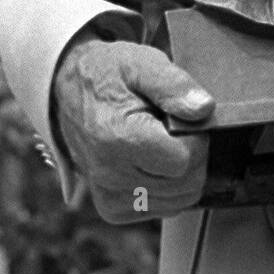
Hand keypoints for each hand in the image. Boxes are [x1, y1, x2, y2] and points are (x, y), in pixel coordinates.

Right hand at [52, 36, 214, 223]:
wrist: (69, 91)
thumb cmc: (109, 75)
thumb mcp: (142, 64)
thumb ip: (174, 85)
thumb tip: (204, 109)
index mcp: (118, 138)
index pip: (185, 160)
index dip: (197, 137)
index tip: (186, 119)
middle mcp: (110, 175)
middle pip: (186, 185)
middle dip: (194, 156)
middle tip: (177, 129)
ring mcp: (109, 197)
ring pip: (178, 202)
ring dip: (182, 174)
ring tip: (163, 143)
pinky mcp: (111, 208)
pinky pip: (161, 208)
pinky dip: (168, 188)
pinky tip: (155, 161)